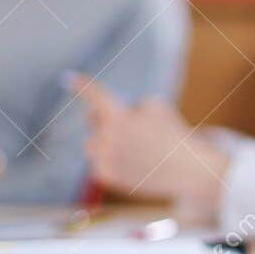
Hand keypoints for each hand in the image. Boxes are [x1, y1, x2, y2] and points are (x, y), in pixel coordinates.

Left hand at [74, 76, 226, 217]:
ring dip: (104, 142)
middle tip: (125, 126)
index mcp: (119, 116)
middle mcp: (106, 137)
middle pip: (92, 121)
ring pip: (91, 144)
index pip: (96, 96)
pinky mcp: (105, 176)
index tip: (67, 77)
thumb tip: (108, 117)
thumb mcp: (157, 107)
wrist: (187, 170)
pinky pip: (98, 162)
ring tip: (132, 149)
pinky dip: (111, 160)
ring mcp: (104, 158)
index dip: (81, 85)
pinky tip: (132, 164)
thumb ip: (129, 106)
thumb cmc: (173, 135)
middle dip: (103, 120)